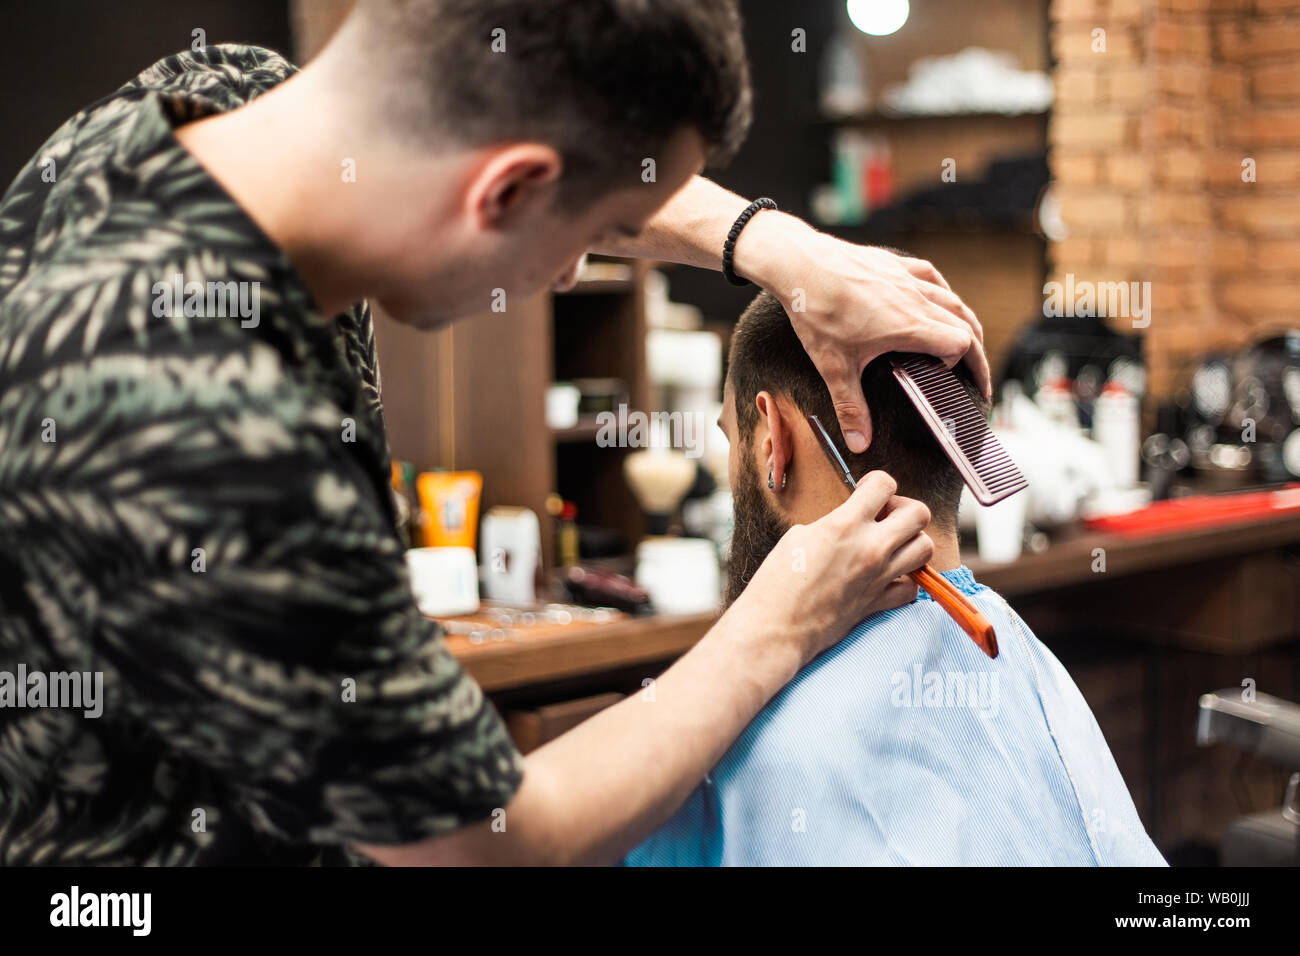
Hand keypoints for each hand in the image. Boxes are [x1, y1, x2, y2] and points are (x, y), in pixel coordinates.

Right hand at [730, 471, 933, 667]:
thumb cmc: (777, 583)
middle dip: (904, 508)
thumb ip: (831, 525)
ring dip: (912, 541)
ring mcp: (879, 577)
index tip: (868, 491)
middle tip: (885, 516)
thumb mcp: (798, 536)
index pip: (884, 484)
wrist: (777, 626)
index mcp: (845, 525)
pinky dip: (905, 580)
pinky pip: (912, 587)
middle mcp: (870, 548)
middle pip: (918, 513)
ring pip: (925, 548)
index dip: (877, 482)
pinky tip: (887, 576)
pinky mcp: (878, 603)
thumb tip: (845, 525)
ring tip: (891, 544)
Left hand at [735, 214, 991, 452]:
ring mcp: (906, 279)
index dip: (965, 366)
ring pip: (952, 300)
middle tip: (975, 373)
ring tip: (967, 341)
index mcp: (910, 326)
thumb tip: (859, 443)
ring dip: (964, 322)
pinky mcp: (893, 265)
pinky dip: (942, 293)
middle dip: (975, 352)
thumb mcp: (834, 367)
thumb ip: (851, 407)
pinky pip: (931, 277)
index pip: (961, 344)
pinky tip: (938, 300)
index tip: (951, 382)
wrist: (799, 264)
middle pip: (965, 324)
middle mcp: (916, 299)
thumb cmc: (817, 311)